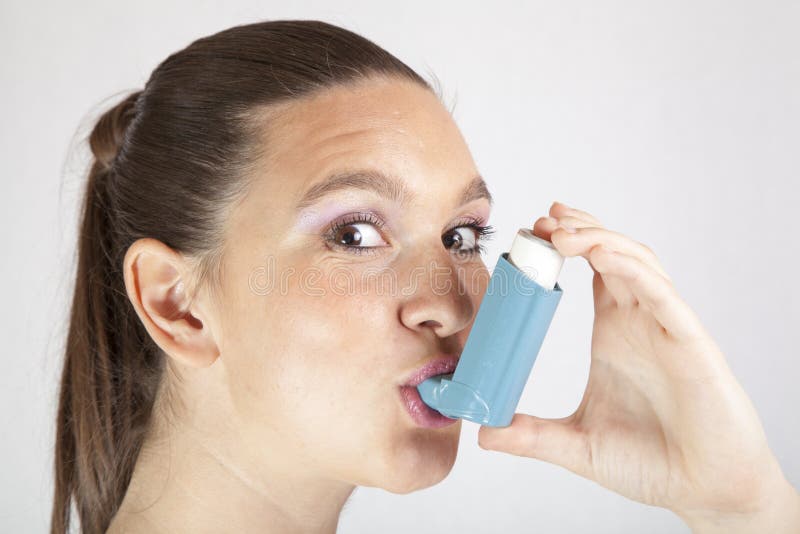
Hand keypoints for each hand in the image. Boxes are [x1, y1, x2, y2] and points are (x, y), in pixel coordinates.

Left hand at [477, 201, 799, 532]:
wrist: (704, 491)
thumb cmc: (651, 463)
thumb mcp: (576, 444)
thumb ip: (531, 435)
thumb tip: (483, 434)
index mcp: (615, 331)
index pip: (591, 270)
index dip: (565, 246)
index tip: (531, 235)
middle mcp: (640, 320)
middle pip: (612, 253)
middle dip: (580, 228)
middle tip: (543, 219)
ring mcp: (666, 327)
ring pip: (637, 262)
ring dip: (600, 239)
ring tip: (561, 231)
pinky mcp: (691, 343)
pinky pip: (663, 295)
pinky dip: (633, 270)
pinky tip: (602, 255)